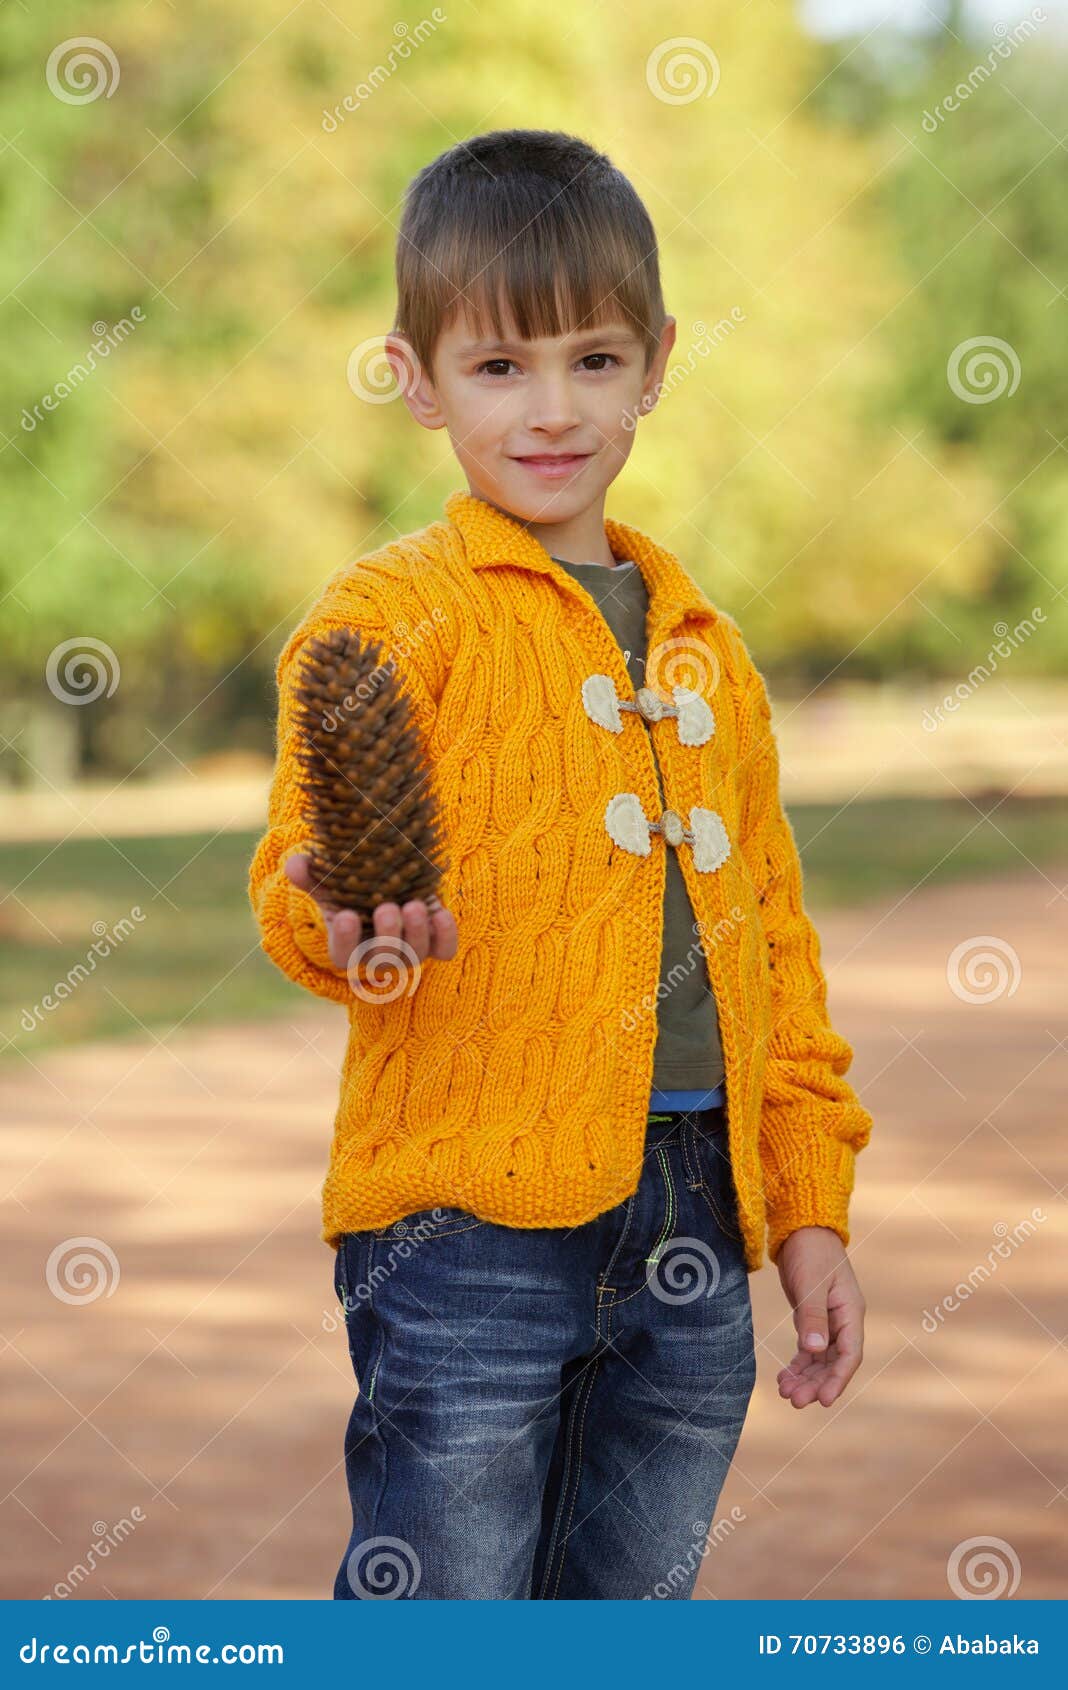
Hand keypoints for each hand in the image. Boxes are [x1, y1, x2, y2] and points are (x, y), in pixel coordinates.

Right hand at [283, 852, 458, 973]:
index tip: (346, 916)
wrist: (394, 886)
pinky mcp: (436, 942)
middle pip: (382, 958)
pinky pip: (444, 950)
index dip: (345, 940)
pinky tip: (442, 914)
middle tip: (387, 908)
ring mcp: (410, 951)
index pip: (342, 955)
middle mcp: (380, 956)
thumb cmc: (356, 889)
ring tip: (415, 905)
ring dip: (415, 932)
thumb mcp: (332, 881)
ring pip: (415, 954)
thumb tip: (294, 864)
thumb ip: (312, 875)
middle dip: (387, 935)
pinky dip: (445, 935)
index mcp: (349, 946)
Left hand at [774, 1226, 864, 1408]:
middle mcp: (842, 1321)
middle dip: (816, 1383)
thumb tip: (814, 1350)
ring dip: (805, 1377)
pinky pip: (808, 1350)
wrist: (802, 1230)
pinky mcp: (812, 1319)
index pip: (849, 1354)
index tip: (823, 1400)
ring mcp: (828, 1322)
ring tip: (785, 1394)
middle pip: (833, 1362)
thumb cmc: (811, 1252)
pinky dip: (798, 1365)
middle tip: (794, 1401)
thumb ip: (813, 1316)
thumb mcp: (810, 1283)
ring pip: (819, 1359)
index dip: (838, 1379)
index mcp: (850, 1312)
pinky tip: (784, 1378)